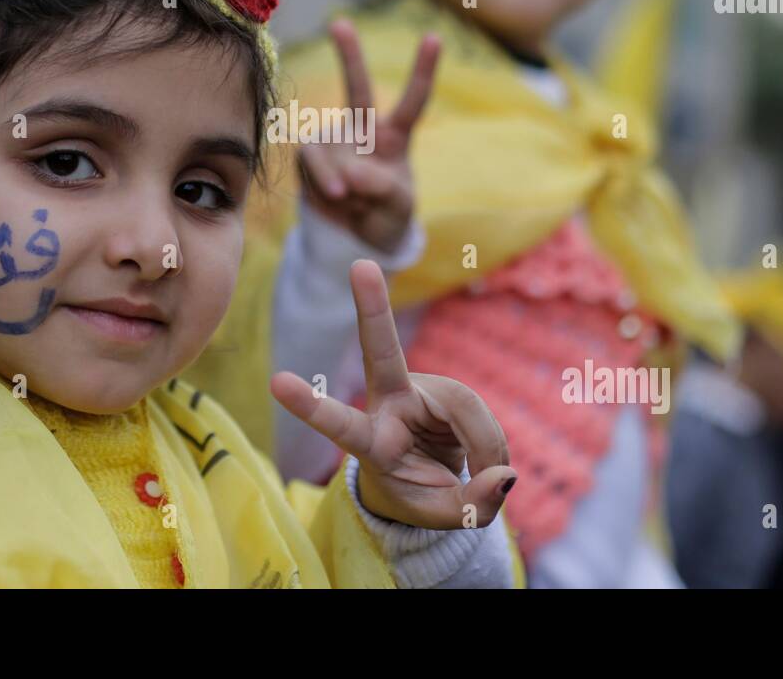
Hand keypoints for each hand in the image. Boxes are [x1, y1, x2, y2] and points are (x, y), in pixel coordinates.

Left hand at [271, 260, 514, 529]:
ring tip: (486, 480)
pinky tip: (489, 463)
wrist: (427, 482)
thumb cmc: (417, 495)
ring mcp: (419, 389)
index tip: (277, 382)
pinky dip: (493, 446)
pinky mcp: (448, 390)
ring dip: (486, 448)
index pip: (340, 425)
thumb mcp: (439, 516)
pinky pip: (482, 414)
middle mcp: (389, 404)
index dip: (311, 406)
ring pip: (465, 408)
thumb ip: (470, 507)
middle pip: (382, 353)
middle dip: (374, 308)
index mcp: (369, 443)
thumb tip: (505, 477)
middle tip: (361, 266)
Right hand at [296, 19, 438, 253]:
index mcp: (395, 135)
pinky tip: (335, 199)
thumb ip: (383, 189)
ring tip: (354, 202)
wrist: (354, 234)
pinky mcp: (310, 154)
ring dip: (343, 186)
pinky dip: (324, 187)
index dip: (424, 70)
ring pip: (333, 153)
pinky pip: (313, 166)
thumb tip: (348, 176)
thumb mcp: (400, 207)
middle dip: (349, 55)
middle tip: (339, 22)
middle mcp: (362, 128)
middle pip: (357, 89)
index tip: (434, 37)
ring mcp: (334, 139)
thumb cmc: (386, 214)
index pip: (413, 101)